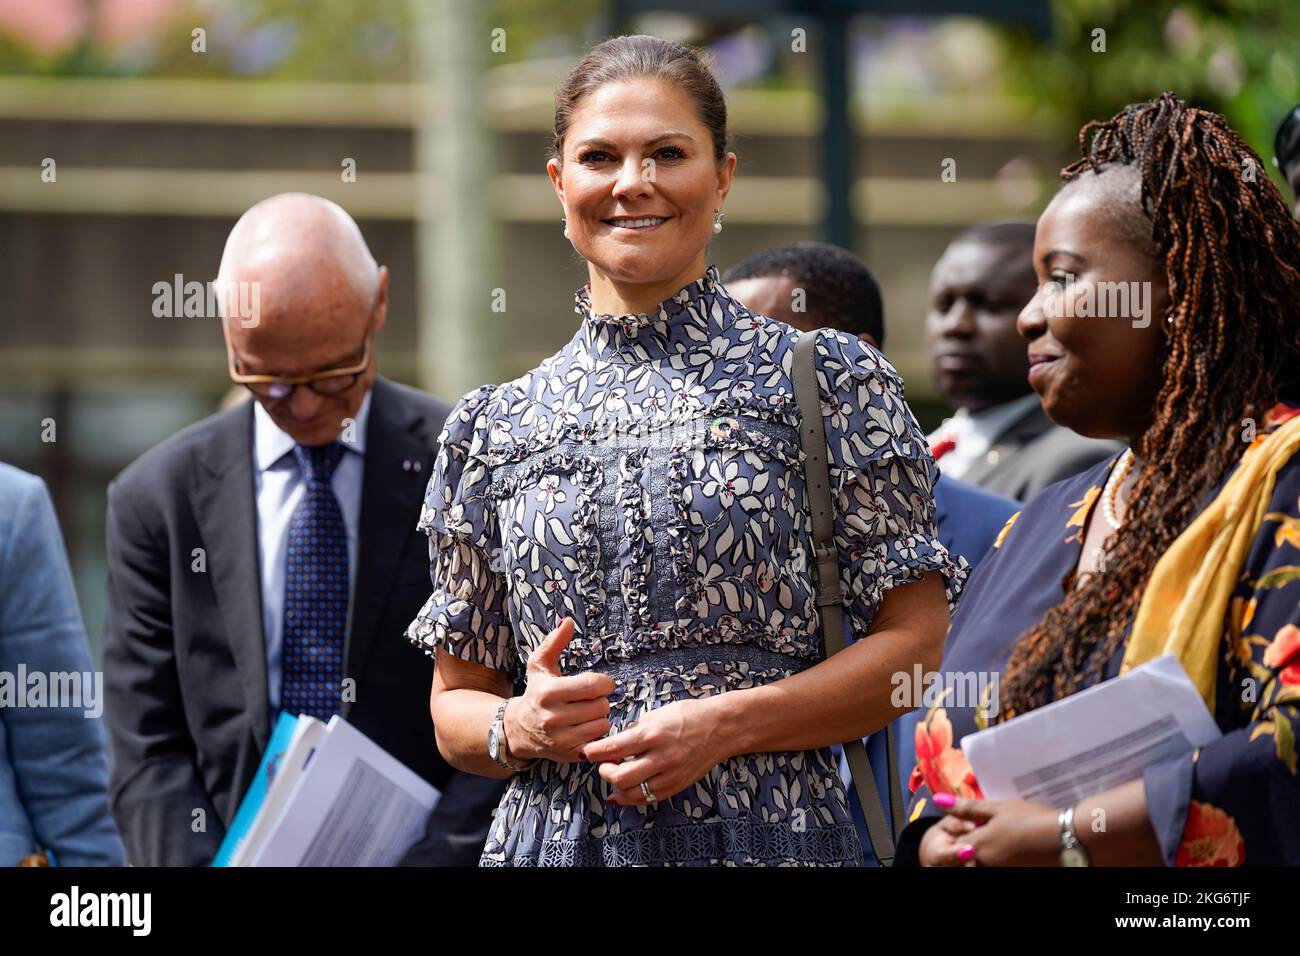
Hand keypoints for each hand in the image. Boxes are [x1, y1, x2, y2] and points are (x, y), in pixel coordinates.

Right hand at [504, 617, 614, 763]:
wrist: (519, 729)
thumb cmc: (535, 692)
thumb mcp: (539, 665)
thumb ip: (554, 642)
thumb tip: (568, 621)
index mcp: (548, 692)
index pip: (594, 686)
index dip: (604, 683)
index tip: (601, 683)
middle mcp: (553, 718)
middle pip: (601, 705)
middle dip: (600, 700)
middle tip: (590, 700)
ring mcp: (561, 739)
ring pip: (602, 724)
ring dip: (600, 717)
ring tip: (587, 713)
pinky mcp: (568, 754)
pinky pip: (598, 742)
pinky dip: (597, 734)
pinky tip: (586, 727)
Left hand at [579, 697, 729, 805]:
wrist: (720, 728)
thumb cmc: (688, 716)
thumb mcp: (657, 714)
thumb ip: (635, 730)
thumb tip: (616, 743)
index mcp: (652, 734)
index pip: (613, 748)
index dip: (594, 752)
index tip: (585, 753)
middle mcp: (660, 757)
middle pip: (620, 777)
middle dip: (604, 772)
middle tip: (602, 764)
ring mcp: (669, 775)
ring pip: (632, 792)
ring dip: (616, 786)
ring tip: (614, 775)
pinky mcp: (676, 786)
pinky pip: (647, 798)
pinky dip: (630, 797)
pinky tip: (621, 793)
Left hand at [921, 794, 1060, 866]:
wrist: (1066, 840)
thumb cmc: (1030, 819)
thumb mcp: (997, 808)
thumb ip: (966, 808)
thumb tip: (937, 800)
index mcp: (977, 846)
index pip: (954, 845)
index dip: (958, 834)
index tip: (966, 827)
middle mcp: (986, 863)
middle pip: (968, 858)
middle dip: (971, 847)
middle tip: (992, 833)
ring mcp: (1002, 870)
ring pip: (984, 863)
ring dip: (988, 853)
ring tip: (1006, 839)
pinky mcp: (1017, 873)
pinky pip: (1001, 866)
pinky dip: (1002, 859)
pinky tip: (1015, 847)